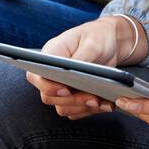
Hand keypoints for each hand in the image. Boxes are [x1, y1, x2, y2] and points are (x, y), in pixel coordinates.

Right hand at [26, 15, 144, 119]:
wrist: (111, 42)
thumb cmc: (97, 36)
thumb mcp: (92, 42)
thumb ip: (81, 57)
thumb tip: (72, 72)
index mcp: (51, 54)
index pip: (37, 76)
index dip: (48, 86)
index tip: (66, 89)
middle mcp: (51, 73)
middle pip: (49, 97)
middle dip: (71, 100)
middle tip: (93, 98)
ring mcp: (61, 86)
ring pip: (62, 107)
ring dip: (81, 107)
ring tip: (101, 102)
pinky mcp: (73, 97)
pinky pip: (76, 111)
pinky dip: (90, 111)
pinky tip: (105, 104)